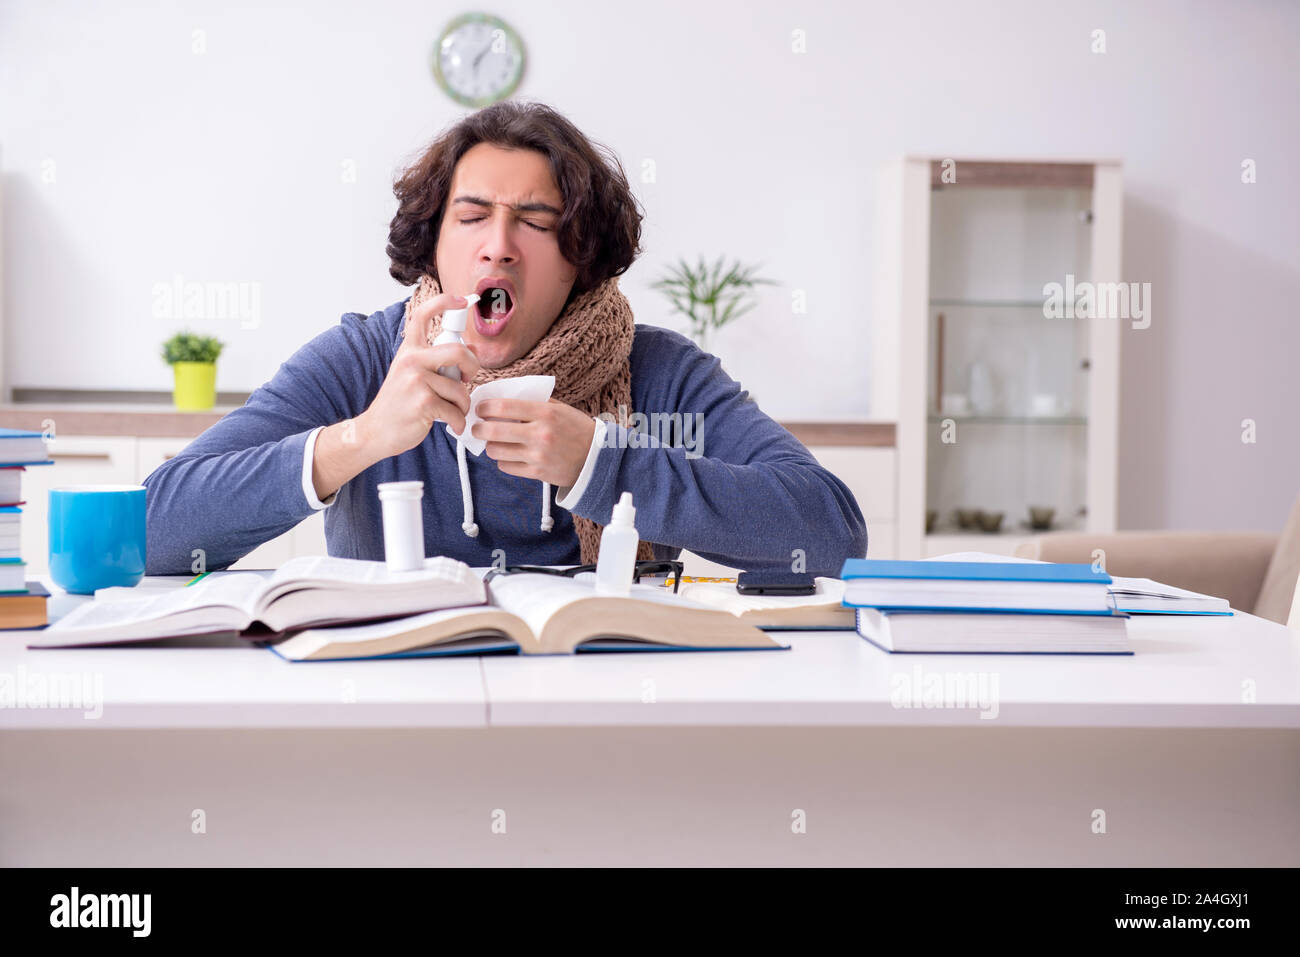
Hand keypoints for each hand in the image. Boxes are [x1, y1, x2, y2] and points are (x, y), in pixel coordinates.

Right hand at [358, 293, 481, 459]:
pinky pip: (456, 410)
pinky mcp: (423, 402)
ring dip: (463, 405)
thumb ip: (437, 361)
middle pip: (458, 351)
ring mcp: (416, 380)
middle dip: (473, 367)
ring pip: (460, 389)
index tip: (462, 300)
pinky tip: (451, 425)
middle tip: (468, 378)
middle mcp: (411, 360)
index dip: (444, 302)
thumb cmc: (399, 404)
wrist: (374, 431)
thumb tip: (472, 351)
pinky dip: (459, 422)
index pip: (423, 314)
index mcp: (409, 350)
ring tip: (453, 412)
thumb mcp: (412, 375)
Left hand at [472, 397, 595, 487]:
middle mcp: (540, 434)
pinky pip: (506, 467)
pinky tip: (509, 455)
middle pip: (493, 430)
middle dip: (478, 428)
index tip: (480, 408)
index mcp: (545, 412)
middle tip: (477, 427)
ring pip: (496, 451)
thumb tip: (501, 397)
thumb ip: (533, 402)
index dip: (484, 407)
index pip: (502, 406)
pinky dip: (503, 461)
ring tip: (494, 442)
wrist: (597, 457)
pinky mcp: (538, 473)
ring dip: (490, 446)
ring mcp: (538, 455)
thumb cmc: (576, 429)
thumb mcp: (559, 408)